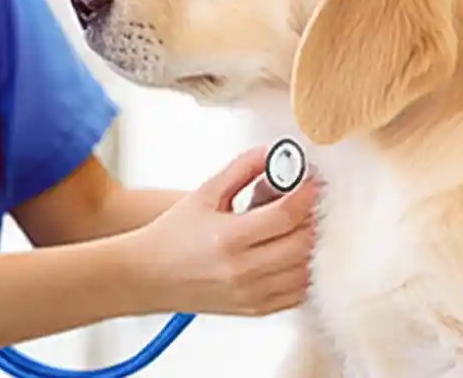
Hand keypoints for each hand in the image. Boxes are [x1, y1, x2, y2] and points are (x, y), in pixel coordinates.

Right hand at [118, 145, 318, 317]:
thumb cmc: (173, 235)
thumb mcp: (204, 194)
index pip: (285, 216)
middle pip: (302, 243)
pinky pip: (299, 292)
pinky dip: (304, 270)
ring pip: (306, 269)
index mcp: (227, 238)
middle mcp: (242, 270)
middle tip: (310, 201)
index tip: (312, 182)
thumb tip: (272, 153)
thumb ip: (241, 170)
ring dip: (311, 245)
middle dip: (313, 218)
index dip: (306, 195)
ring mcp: (252, 294)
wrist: (150, 276)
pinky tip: (294, 251)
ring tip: (301, 225)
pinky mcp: (257, 309)